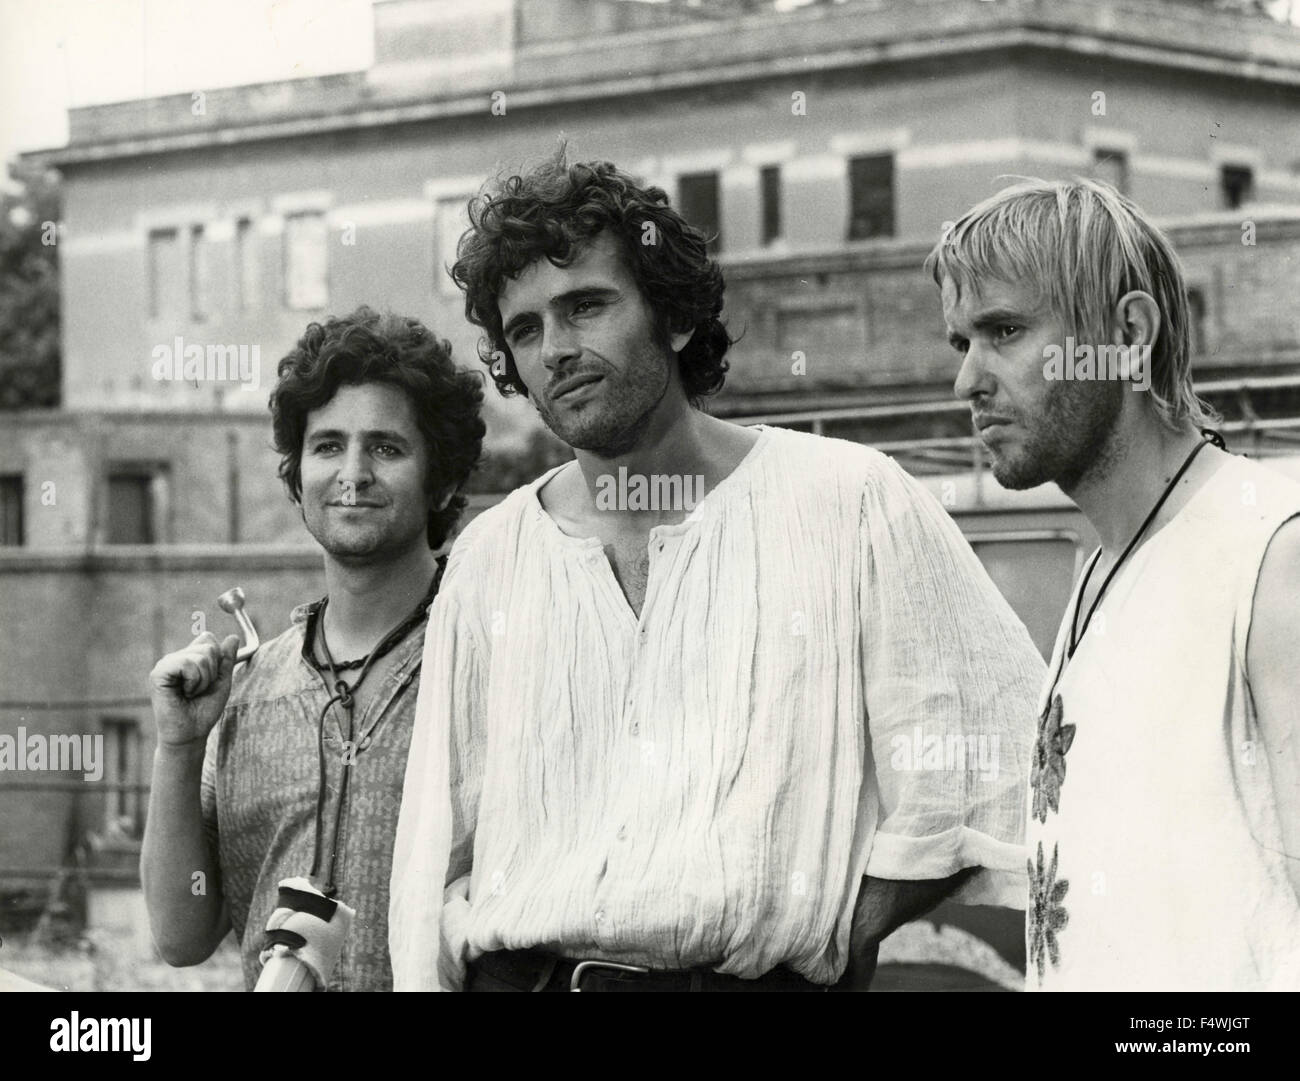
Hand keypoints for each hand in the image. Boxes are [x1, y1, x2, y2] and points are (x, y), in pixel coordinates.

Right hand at [148, 632, 240, 747]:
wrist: (191, 733)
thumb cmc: (204, 710)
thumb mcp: (221, 681)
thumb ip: (226, 659)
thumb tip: (233, 637)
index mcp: (188, 658)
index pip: (209, 639)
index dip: (217, 661)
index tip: (210, 680)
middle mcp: (176, 658)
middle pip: (208, 646)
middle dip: (212, 672)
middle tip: (199, 690)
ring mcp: (166, 664)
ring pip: (200, 656)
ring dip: (204, 679)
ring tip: (192, 693)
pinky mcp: (158, 673)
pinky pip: (186, 663)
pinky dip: (193, 681)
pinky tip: (185, 693)